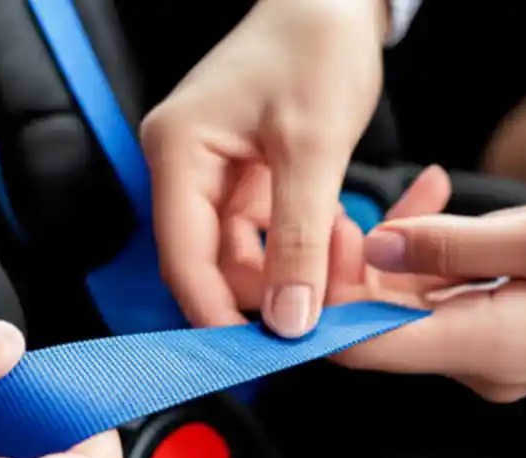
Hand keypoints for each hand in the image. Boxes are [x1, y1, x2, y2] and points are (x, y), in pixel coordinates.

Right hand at [141, 0, 390, 336]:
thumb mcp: (314, 146)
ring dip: (294, 267)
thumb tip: (290, 318)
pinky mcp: (245, 180)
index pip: (182, 256)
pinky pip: (265, 236)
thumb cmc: (317, 46)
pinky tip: (338, 230)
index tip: (258, 354)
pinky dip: (301, 246)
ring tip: (347, 245)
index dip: (215, 313)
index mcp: (178, 151)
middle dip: (270, 288)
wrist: (336, 1)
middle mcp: (185, 168)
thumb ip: (299, 238)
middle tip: (331, 296)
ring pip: (242, 257)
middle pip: (211, 265)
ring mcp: (214, 176)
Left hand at [339, 192, 525, 400]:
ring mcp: (497, 355)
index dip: (324, 302)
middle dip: (364, 260)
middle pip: (384, 323)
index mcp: (488, 350)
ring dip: (406, 249)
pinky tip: (447, 213)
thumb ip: (454, 246)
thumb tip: (378, 248)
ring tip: (427, 189)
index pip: (364, 351)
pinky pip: (452, 302)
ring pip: (416, 306)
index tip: (319, 246)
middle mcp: (484, 366)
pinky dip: (440, 259)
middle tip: (373, 198)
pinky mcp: (512, 337)